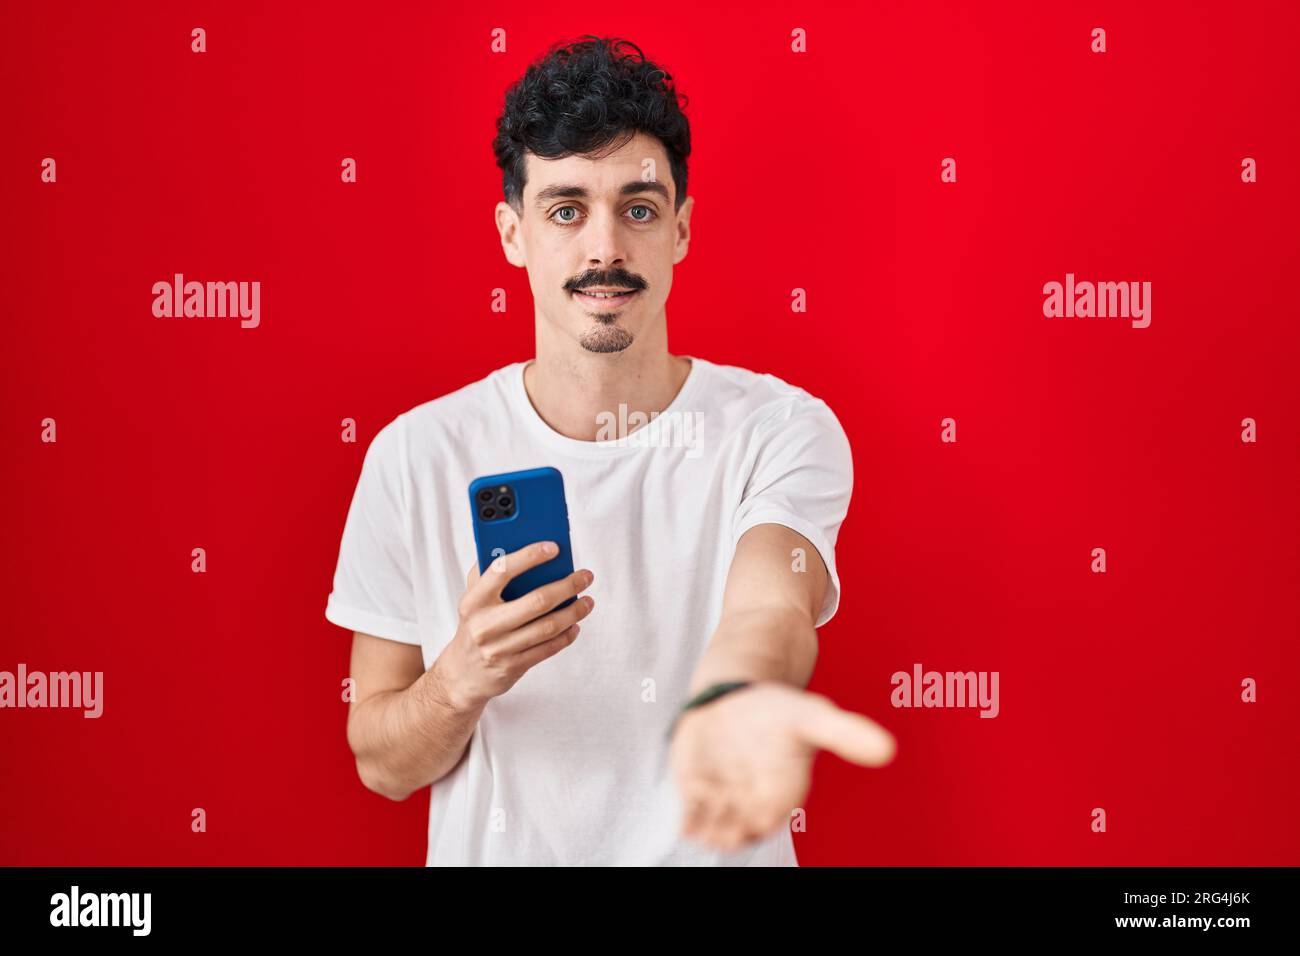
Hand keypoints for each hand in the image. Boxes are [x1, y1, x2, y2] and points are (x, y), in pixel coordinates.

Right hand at [432, 541, 594, 712]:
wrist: (462, 673)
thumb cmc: (475, 624)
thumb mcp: (473, 597)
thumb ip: (490, 572)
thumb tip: (522, 544)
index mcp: (473, 600)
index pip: (502, 570)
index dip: (530, 556)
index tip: (555, 547)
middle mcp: (485, 624)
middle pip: (537, 601)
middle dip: (567, 586)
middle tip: (586, 576)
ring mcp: (499, 648)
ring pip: (548, 627)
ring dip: (574, 612)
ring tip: (588, 601)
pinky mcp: (513, 667)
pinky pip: (548, 648)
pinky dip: (567, 635)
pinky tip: (575, 624)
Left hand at [668, 681, 895, 850]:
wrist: (735, 696)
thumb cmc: (775, 713)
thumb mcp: (810, 716)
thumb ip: (843, 733)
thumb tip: (887, 749)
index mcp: (781, 795)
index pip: (766, 822)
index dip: (754, 821)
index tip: (749, 812)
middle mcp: (751, 804)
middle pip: (737, 833)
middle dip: (728, 829)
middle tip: (724, 806)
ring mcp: (721, 801)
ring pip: (714, 831)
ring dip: (708, 827)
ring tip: (706, 804)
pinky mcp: (695, 794)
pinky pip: (690, 821)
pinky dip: (688, 824)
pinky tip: (688, 813)